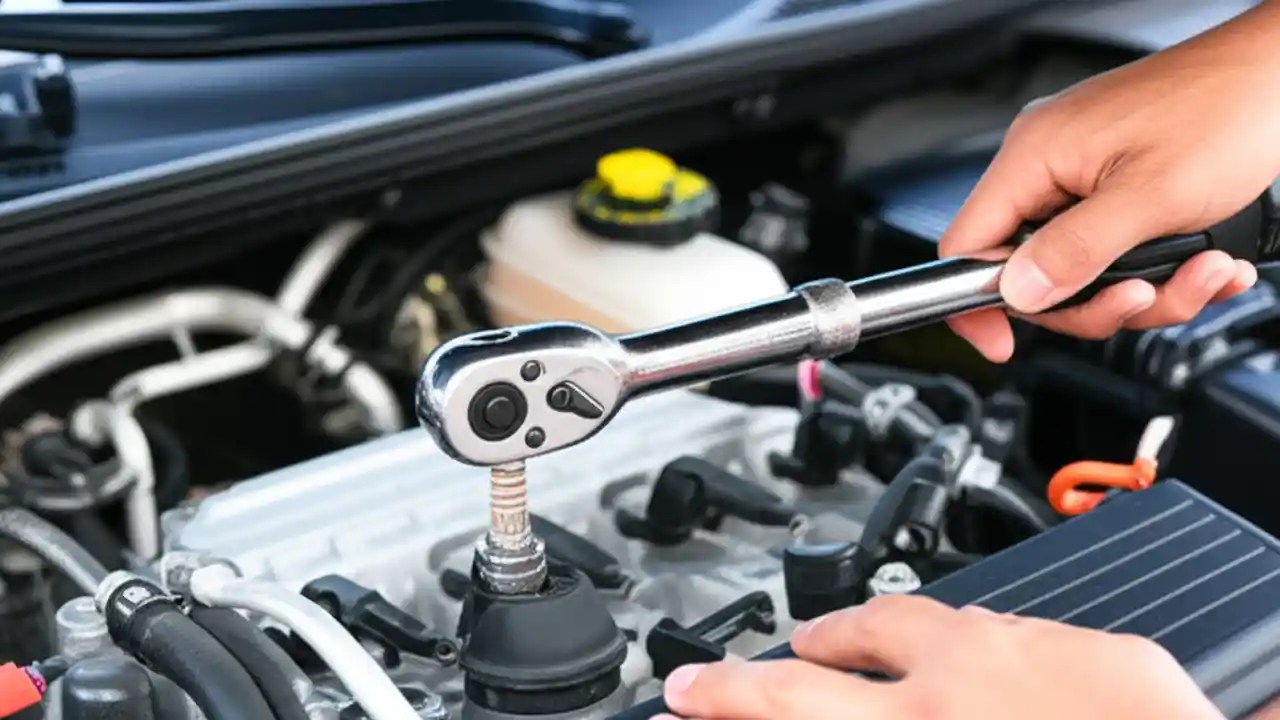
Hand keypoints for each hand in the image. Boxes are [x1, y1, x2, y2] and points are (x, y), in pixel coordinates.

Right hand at [656, 595, 1222, 719]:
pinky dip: (973, 646)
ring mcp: (1029, 650)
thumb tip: (863, 700)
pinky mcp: (1091, 643)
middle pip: (847, 637)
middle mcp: (963, 676)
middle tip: (767, 664)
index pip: (785, 700)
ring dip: (885, 640)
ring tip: (866, 656)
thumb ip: (887, 718)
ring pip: (928, 621)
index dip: (721, 696)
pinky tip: (984, 673)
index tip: (686, 695)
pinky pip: (1007, 631)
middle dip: (797, 650)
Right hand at [939, 4, 1279, 361]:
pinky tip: (1206, 260)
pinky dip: (1164, 270)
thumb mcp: (1150, 198)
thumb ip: (1075, 252)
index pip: (967, 244)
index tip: (1001, 343)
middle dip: (1099, 301)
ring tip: (1205, 270)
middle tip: (1145, 297)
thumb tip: (1018, 293)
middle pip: (1034, 272)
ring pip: (1084, 271)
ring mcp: (1083, 175)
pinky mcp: (1118, 184)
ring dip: (1150, 289)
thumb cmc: (1227, 110)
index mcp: (1035, 156)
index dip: (978, 302)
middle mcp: (1049, 164)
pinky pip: (1116, 250)